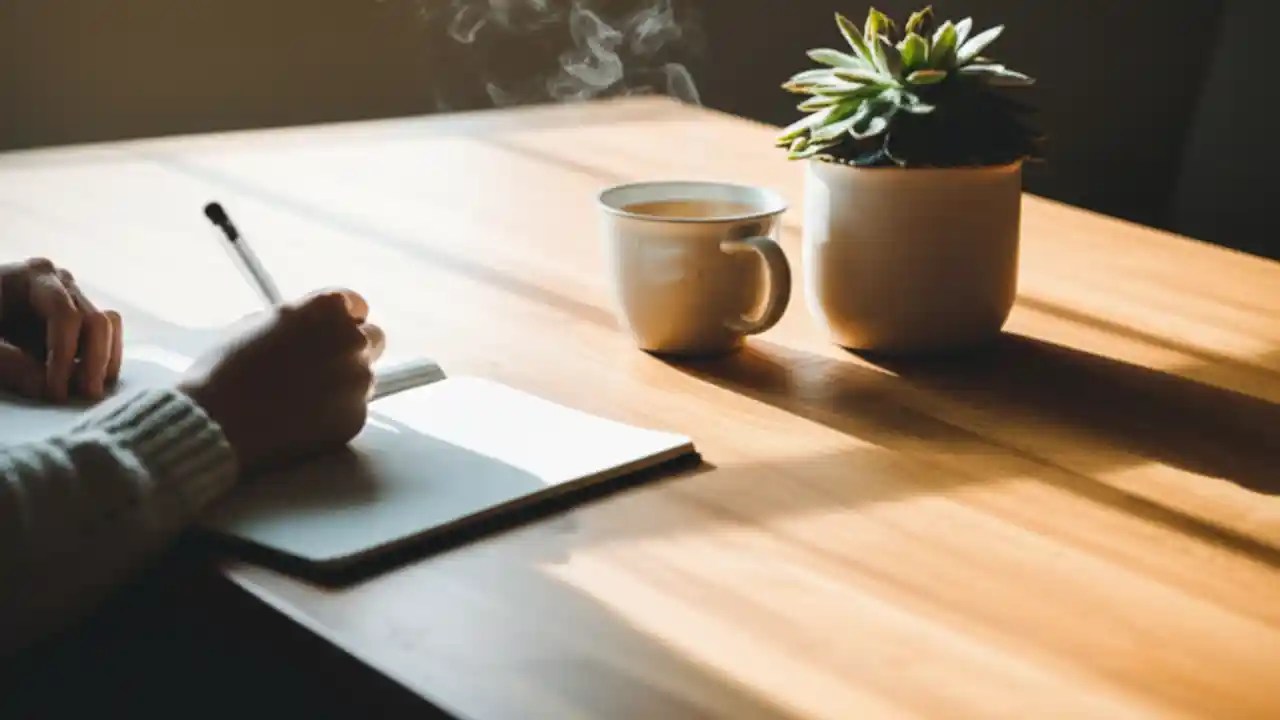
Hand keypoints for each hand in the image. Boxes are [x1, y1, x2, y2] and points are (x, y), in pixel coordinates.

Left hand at [0, 258, 122, 400]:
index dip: (64, 355)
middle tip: (88, 395)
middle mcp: (61, 283)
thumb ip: (10, 363)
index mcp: (32, 277)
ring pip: (109, 328)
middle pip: (96, 321)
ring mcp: (74, 297)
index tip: (56, 392)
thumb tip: (47, 387)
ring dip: (104, 361)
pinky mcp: (79, 316)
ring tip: (88, 391)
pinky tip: (87, 381)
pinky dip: (103, 359)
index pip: (65, 315)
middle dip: (94, 361)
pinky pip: (107, 335)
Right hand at [179, 289, 385, 472]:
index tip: (330, 331)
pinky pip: (353, 409)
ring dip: (343, 383)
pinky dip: (335, 413)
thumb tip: (309, 326)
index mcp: (327, 308)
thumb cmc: (227, 368)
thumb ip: (297, 320)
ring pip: (363, 377)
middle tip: (322, 365)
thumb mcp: (259, 322)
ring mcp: (359, 380)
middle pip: (371, 339)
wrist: (219, 421)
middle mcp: (352, 340)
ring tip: (302, 397)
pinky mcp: (357, 416)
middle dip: (350, 349)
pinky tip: (302, 419)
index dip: (341, 319)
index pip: (356, 305)